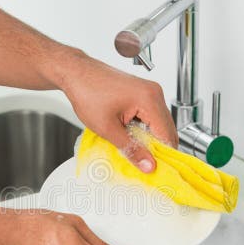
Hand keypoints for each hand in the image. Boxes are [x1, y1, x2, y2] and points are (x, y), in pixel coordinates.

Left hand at [55, 50, 178, 171]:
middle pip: (167, 129)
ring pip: (160, 124)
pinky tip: (131, 136)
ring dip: (150, 138)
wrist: (76, 73)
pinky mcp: (143, 93)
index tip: (157, 170)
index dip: (163, 155)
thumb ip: (131, 149)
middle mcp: (154, 93)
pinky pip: (151, 116)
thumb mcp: (107, 128)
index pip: (167, 134)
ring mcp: (149, 91)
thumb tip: (148, 166)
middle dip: (157, 148)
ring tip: (134, 149)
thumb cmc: (87, 93)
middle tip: (144, 164)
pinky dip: (145, 129)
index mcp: (149, 99)